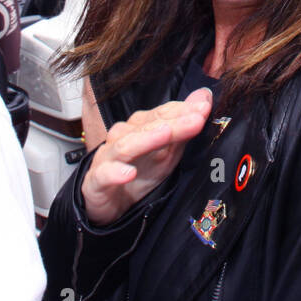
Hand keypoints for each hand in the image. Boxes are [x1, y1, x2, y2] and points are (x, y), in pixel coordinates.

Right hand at [81, 87, 210, 225]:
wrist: (109, 204)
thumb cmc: (139, 173)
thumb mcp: (168, 153)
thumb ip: (184, 127)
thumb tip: (204, 97)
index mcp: (140, 128)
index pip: (162, 114)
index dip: (183, 110)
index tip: (205, 107)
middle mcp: (123, 137)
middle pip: (148, 127)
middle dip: (173, 122)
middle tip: (197, 118)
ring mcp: (108, 158)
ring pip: (126, 145)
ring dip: (146, 139)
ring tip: (166, 134)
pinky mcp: (96, 181)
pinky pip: (104, 175)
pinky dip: (115, 173)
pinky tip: (129, 173)